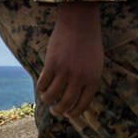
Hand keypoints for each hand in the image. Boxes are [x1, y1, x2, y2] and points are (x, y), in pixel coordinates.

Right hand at [37, 2, 103, 117]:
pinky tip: (42, 86)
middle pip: (65, 103)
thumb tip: (79, 99)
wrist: (80, 23)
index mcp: (93, 80)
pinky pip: (43, 83)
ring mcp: (65, 71)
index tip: (68, 114)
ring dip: (47, 99)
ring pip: (51, 96)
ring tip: (46, 98)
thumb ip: (89, 80)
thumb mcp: (96, 64)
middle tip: (55, 109)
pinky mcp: (52, 64)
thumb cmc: (89, 43)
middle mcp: (80, 78)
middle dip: (58, 110)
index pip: (82, 105)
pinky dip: (41, 87)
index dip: (73, 112)